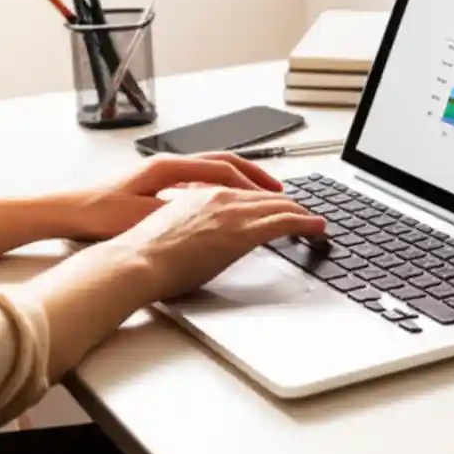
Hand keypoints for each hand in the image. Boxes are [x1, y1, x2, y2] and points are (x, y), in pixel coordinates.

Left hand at [66, 152, 283, 240]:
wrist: (66, 209)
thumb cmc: (97, 212)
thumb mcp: (141, 217)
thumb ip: (178, 214)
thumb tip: (211, 216)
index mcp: (168, 168)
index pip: (223, 170)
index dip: (253, 185)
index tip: (277, 199)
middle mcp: (169, 163)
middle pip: (224, 163)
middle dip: (255, 177)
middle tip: (281, 194)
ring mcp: (163, 171)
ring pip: (213, 170)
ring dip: (240, 181)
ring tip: (262, 197)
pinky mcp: (157, 183)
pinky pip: (201, 179)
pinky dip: (222, 187)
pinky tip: (228, 202)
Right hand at [109, 185, 325, 300]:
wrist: (136, 261)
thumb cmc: (146, 254)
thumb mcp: (173, 228)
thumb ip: (194, 225)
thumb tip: (205, 236)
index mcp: (202, 194)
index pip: (245, 192)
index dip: (265, 200)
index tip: (275, 207)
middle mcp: (220, 197)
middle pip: (267, 195)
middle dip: (289, 204)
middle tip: (304, 214)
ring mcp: (232, 212)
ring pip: (280, 204)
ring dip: (301, 213)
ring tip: (315, 221)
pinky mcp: (242, 232)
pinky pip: (284, 221)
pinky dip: (305, 222)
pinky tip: (317, 227)